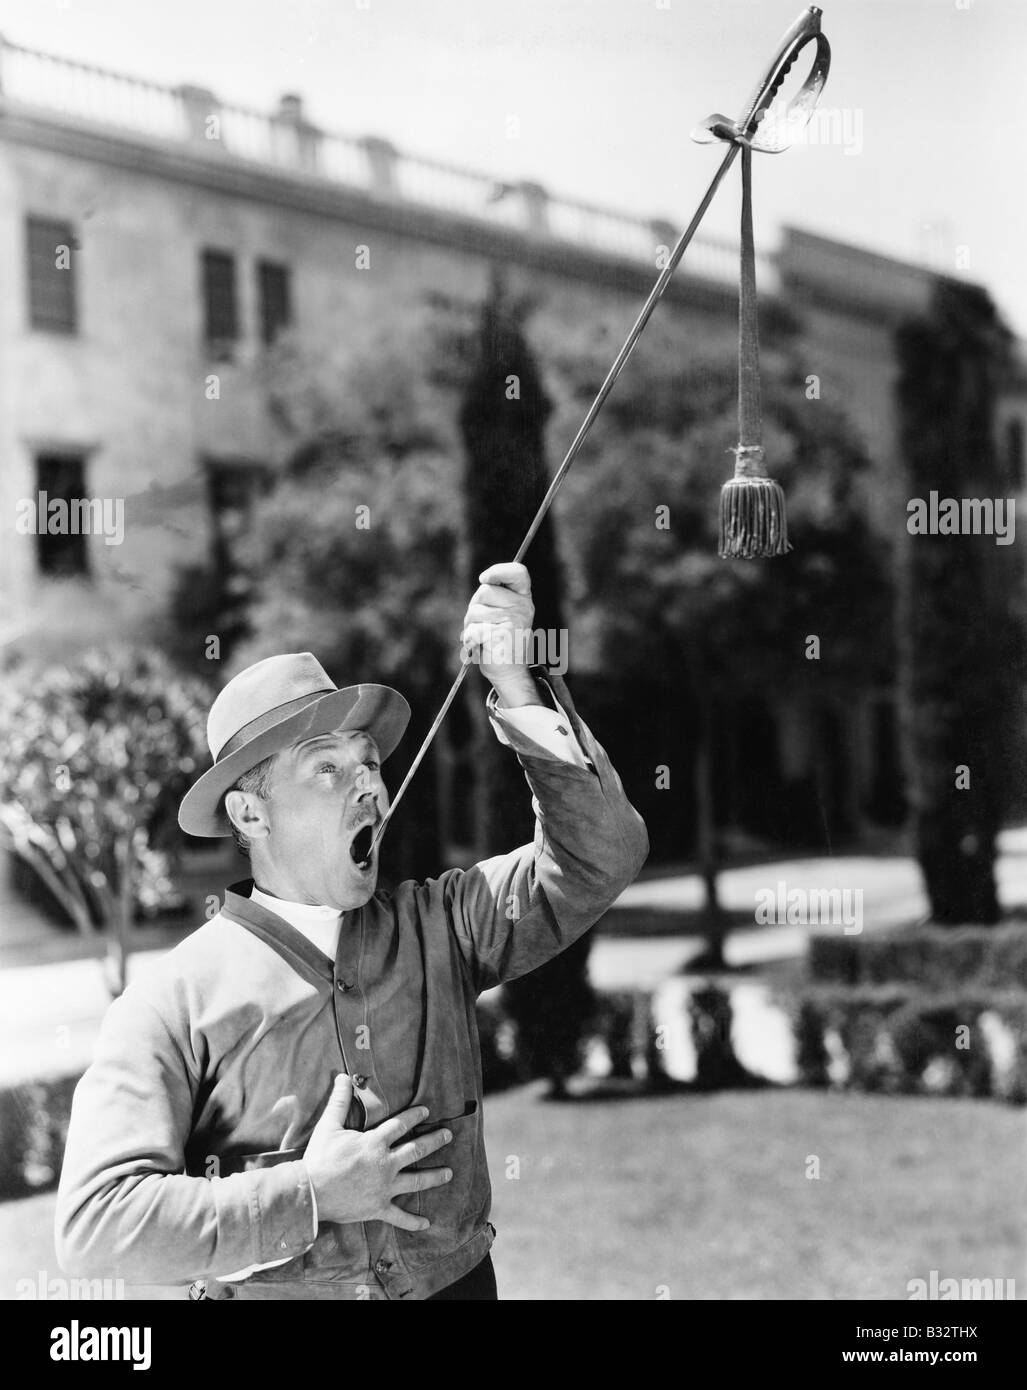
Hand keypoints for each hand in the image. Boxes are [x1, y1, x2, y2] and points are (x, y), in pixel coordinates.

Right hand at [303, 1074, 452, 1230]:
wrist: (309, 1194)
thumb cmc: (319, 1159)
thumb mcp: (329, 1126)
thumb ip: (339, 1101)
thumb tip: (342, 1076)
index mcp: (375, 1143)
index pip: (400, 1125)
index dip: (415, 1116)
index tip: (426, 1111)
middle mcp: (385, 1164)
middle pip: (416, 1150)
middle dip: (434, 1141)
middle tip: (448, 1135)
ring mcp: (384, 1188)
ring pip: (415, 1181)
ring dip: (434, 1177)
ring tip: (449, 1173)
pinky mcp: (378, 1208)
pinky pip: (399, 1216)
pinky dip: (413, 1221)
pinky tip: (426, 1223)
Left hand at [461, 562, 538, 705]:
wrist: (508, 672)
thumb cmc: (498, 640)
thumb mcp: (500, 613)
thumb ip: (494, 595)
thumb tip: (485, 580)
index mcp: (523, 598)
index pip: (518, 572)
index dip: (499, 570)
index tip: (484, 578)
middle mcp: (523, 607)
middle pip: (485, 591)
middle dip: (474, 607)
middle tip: (482, 623)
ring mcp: (515, 620)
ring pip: (475, 611)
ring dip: (470, 625)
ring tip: (482, 636)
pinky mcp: (504, 635)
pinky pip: (474, 630)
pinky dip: (471, 640)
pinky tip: (479, 646)